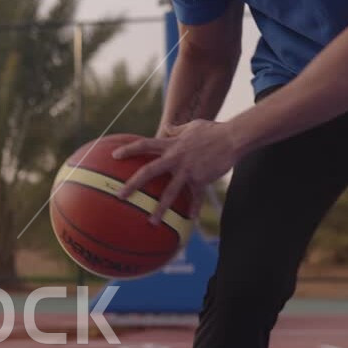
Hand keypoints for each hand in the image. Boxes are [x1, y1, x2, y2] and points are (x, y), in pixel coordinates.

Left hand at [112, 120, 239, 222]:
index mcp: (171, 145)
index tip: (114, 156)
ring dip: (160, 208)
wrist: (233, 137)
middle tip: (120, 196)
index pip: (144, 144)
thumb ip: (176, 130)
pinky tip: (190, 219)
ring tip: (151, 222)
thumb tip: (166, 128)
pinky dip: (193, 208)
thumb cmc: (213, 130)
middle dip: (133, 184)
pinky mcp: (201, 179)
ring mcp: (188, 170)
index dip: (129, 149)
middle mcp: (175, 158)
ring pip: (170, 192)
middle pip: (149, 171)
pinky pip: (195, 198)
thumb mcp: (192, 126)